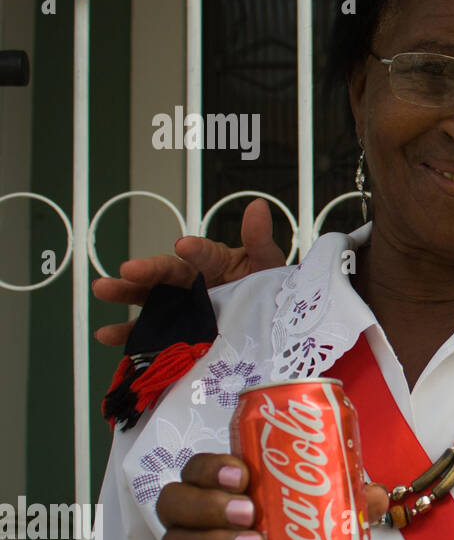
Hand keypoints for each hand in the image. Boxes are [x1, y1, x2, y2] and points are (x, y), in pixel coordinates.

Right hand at [92, 199, 286, 345]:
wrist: (262, 321)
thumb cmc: (260, 285)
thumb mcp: (265, 263)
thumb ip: (259, 239)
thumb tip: (258, 206)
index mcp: (212, 262)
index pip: (203, 253)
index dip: (195, 249)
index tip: (185, 246)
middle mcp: (189, 282)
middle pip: (164, 273)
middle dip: (146, 270)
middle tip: (128, 268)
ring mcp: (177, 306)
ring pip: (146, 297)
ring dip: (123, 293)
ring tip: (103, 289)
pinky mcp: (170, 330)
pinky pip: (145, 331)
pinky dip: (125, 333)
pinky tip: (106, 333)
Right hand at [157, 454, 389, 539]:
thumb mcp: (312, 522)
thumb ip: (341, 505)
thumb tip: (375, 495)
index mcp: (218, 491)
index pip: (197, 468)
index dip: (212, 467)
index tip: (243, 475)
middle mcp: (192, 520)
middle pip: (173, 500)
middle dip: (209, 503)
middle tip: (250, 513)